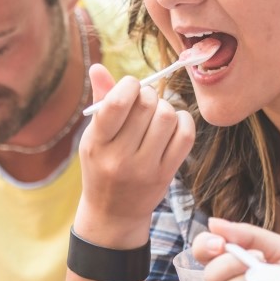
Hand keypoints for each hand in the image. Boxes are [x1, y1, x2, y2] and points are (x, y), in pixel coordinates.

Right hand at [75, 64, 193, 247]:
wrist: (113, 213)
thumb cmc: (101, 165)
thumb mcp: (93, 137)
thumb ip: (100, 102)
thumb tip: (98, 67)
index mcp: (97, 143)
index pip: (117, 103)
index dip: (129, 85)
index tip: (130, 86)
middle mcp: (120, 157)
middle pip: (148, 105)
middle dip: (148, 94)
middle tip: (144, 101)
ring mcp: (146, 168)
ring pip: (168, 116)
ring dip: (165, 107)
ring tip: (156, 115)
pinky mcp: (166, 174)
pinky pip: (186, 134)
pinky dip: (183, 120)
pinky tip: (173, 124)